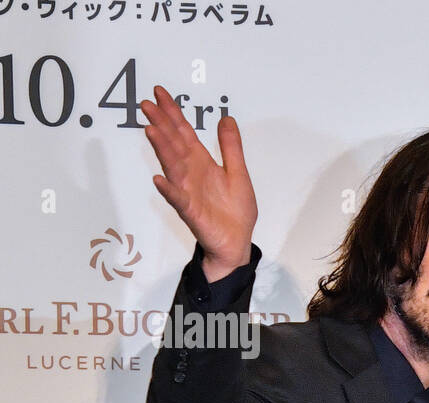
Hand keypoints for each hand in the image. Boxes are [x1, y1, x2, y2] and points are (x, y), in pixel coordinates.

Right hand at [141, 85, 256, 282]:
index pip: (184, 132)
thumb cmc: (235, 211)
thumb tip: (227, 119)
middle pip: (173, 144)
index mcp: (201, 162)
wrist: (237, 242)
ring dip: (162, 150)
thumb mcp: (238, 173)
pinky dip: (169, 190)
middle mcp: (191, 173)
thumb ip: (231, 147)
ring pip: (173, 166)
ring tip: (152, 131)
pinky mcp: (192, 212)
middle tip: (147, 105)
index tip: (159, 93)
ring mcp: (188, 191)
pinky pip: (178, 199)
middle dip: (162, 124)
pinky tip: (159, 179)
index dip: (173, 113)